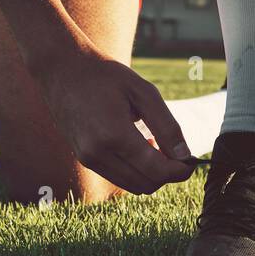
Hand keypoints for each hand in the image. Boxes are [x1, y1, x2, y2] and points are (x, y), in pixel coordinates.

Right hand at [33, 42, 193, 193]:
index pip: (157, 171)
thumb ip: (167, 126)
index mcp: (114, 135)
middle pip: (147, 184)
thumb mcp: (144, 92)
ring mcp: (89, 159)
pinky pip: (120, 177)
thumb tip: (185, 156)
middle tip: (178, 153)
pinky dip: (136, 171)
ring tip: (156, 146)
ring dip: (152, 174)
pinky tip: (139, 147)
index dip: (181, 171)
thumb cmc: (105, 76)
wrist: (62, 70)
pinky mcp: (85, 159)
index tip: (192, 160)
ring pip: (134, 186)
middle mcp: (98, 153)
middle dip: (168, 174)